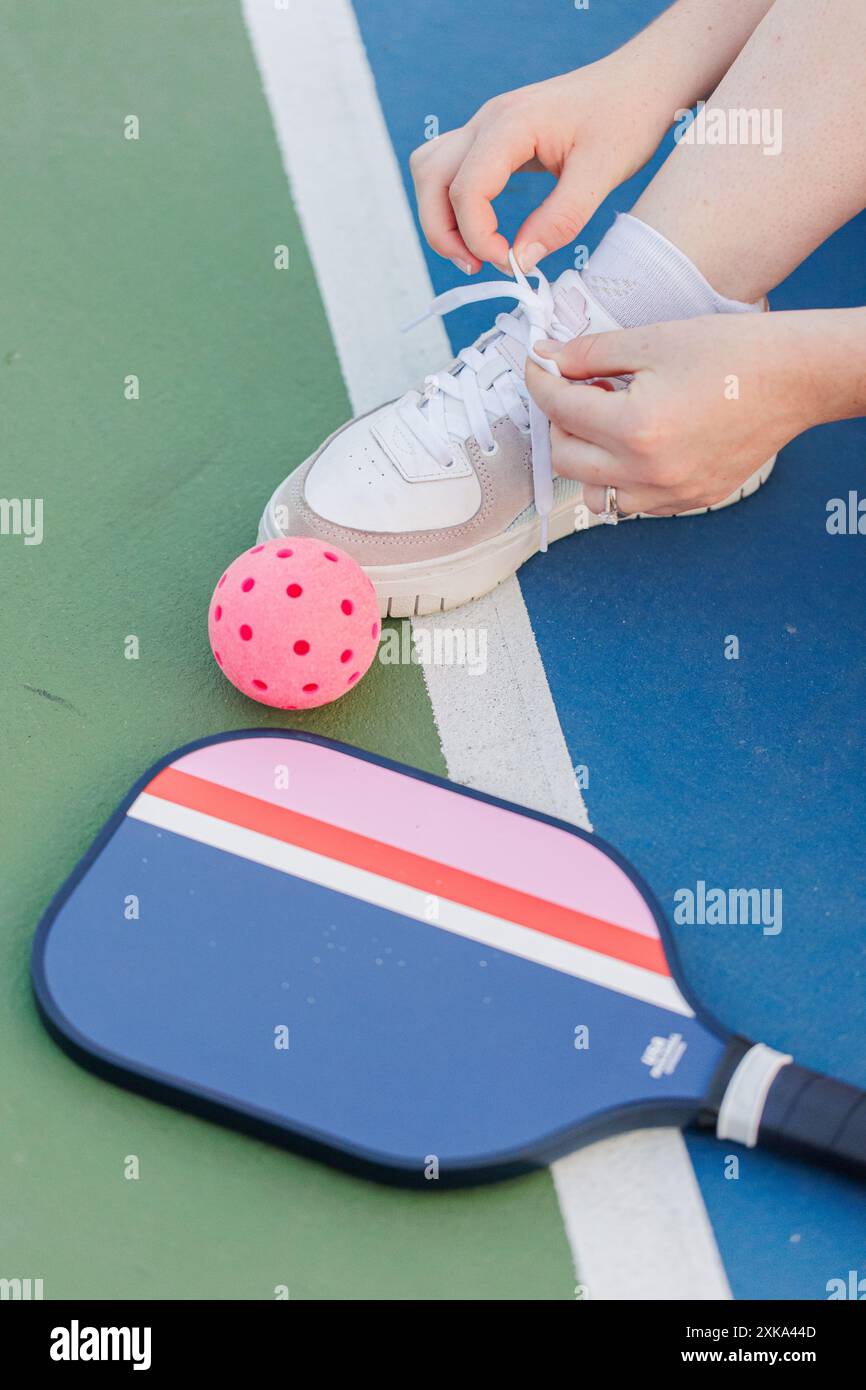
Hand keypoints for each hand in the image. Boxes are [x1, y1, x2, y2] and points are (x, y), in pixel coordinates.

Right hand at [408, 57, 668, 275]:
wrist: (639, 80)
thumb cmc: (627, 116)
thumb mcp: (602, 173)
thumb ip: (560, 220)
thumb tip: (520, 261)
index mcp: (511, 124)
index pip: (466, 189)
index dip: (479, 237)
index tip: (511, 264)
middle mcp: (488, 120)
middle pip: (431, 179)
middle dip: (443, 232)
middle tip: (476, 267)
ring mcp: (485, 125)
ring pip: (431, 171)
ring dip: (439, 217)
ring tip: (473, 252)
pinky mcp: (492, 136)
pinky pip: (449, 168)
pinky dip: (452, 202)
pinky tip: (482, 228)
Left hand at [525, 313, 816, 515]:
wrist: (795, 379)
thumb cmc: (733, 353)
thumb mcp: (652, 340)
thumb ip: (590, 353)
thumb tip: (548, 358)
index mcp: (634, 428)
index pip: (559, 410)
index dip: (540, 381)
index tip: (538, 366)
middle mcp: (647, 472)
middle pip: (566, 459)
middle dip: (560, 422)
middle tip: (580, 390)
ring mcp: (669, 494)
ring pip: (597, 492)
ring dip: (589, 457)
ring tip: (611, 420)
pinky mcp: (689, 501)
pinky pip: (634, 502)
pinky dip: (623, 476)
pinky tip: (641, 441)